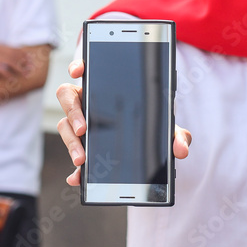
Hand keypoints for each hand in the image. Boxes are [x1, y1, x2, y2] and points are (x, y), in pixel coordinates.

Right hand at [0, 44, 32, 78]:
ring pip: (12, 62)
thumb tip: (16, 60)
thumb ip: (3, 55)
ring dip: (20, 69)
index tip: (31, 61)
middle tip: (31, 69)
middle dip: (25, 62)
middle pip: (15, 55)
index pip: (16, 49)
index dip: (24, 55)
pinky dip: (10, 75)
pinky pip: (4, 70)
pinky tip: (13, 80)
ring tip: (26, 75)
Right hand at [56, 59, 191, 185]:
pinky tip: (77, 179)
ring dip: (70, 143)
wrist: (150, 147)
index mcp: (103, 88)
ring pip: (65, 127)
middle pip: (67, 99)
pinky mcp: (81, 148)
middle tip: (82, 129)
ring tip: (81, 160)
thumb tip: (180, 149)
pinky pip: (74, 156)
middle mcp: (87, 103)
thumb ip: (177, 135)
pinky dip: (74, 170)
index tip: (78, 71)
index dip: (78, 67)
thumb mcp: (167, 127)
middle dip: (73, 113)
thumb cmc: (153, 125)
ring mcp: (80, 124)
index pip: (84, 70)